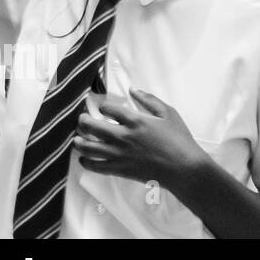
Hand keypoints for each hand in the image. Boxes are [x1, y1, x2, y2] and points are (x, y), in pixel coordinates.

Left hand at [74, 89, 211, 193]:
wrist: (183, 167)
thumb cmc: (179, 139)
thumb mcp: (168, 113)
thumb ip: (149, 100)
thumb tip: (133, 90)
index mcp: (135, 121)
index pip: (108, 109)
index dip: (103, 106)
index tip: (104, 108)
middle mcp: (122, 136)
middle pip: (91, 126)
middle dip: (83, 121)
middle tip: (82, 119)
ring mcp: (118, 154)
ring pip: (88, 147)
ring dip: (79, 141)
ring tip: (77, 138)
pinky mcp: (119, 169)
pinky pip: (95, 166)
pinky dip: (85, 162)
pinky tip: (84, 158)